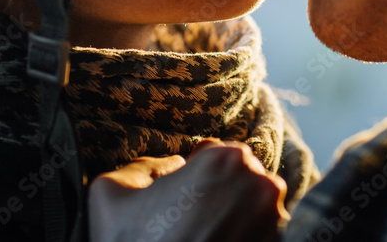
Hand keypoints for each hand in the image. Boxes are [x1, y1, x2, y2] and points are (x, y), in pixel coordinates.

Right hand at [88, 140, 287, 241]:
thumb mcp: (110, 192)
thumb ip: (141, 166)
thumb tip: (170, 167)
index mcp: (225, 159)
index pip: (212, 154)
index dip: (191, 175)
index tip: (179, 200)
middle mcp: (261, 185)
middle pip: (236, 181)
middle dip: (215, 198)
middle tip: (187, 226)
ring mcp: (276, 223)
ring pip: (251, 211)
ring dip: (232, 221)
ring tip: (201, 240)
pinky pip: (261, 237)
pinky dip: (242, 241)